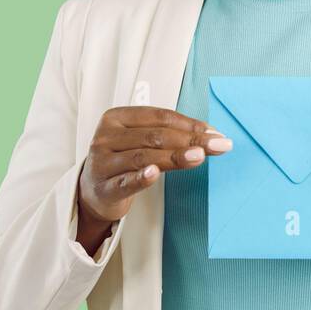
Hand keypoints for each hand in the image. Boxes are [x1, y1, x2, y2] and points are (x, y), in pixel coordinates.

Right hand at [75, 107, 231, 249]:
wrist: (94, 192)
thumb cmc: (122, 161)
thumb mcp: (138, 141)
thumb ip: (167, 134)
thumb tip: (209, 134)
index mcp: (117, 117)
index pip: (159, 116)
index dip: (189, 124)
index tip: (215, 133)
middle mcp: (106, 136)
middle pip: (154, 136)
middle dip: (190, 139)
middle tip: (217, 145)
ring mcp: (102, 162)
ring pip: (143, 156)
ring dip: (175, 157)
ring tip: (199, 156)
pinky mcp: (103, 187)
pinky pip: (125, 182)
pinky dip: (141, 177)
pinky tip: (155, 174)